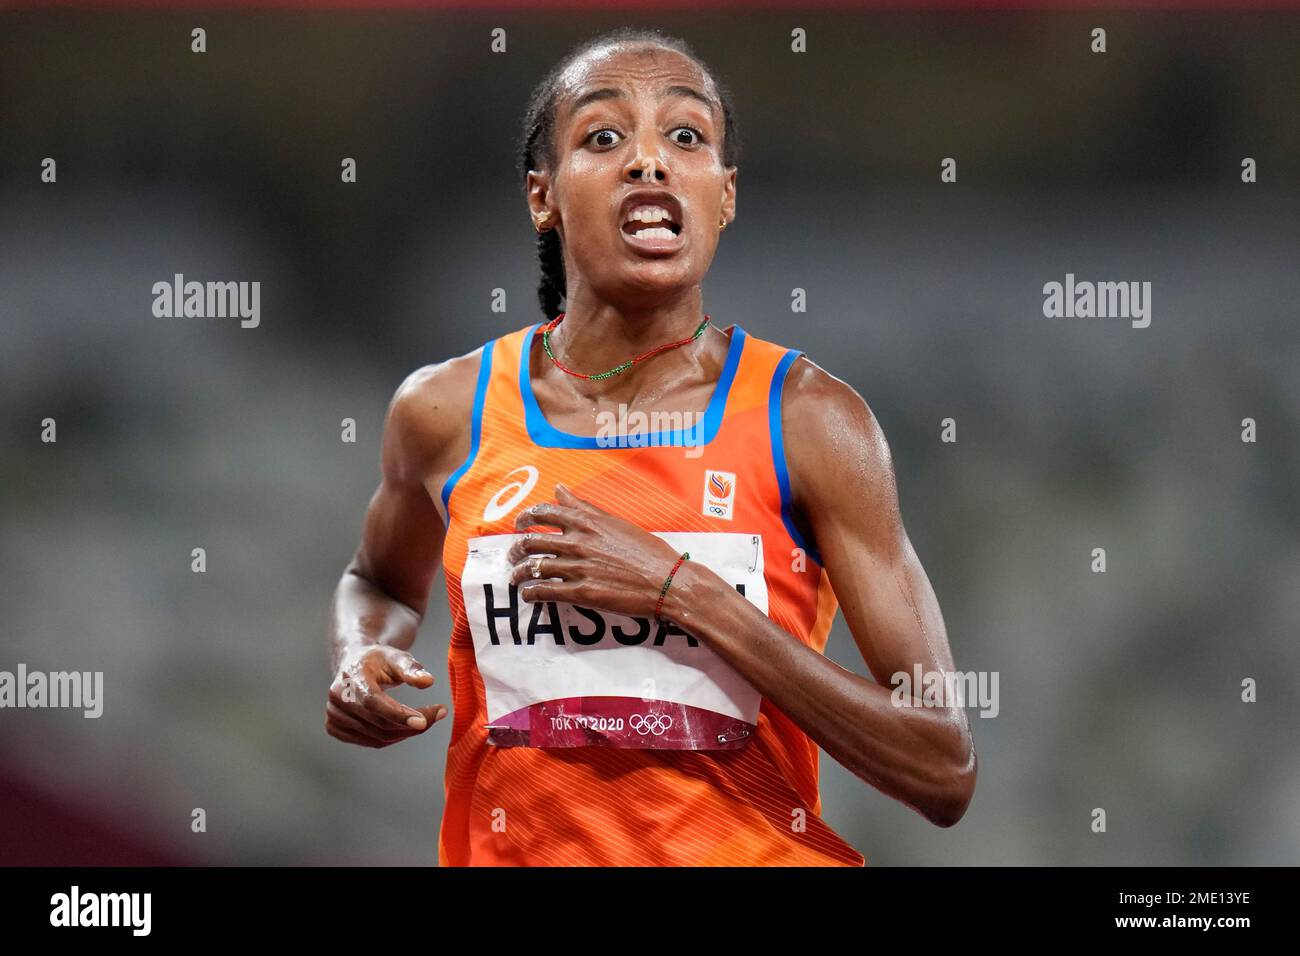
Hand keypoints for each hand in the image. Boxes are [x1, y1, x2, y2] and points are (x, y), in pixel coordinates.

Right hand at [325, 645, 446, 747]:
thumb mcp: (396, 656)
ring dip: (405, 733)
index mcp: (350, 678)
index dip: (398, 715)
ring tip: (425, 719)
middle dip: (411, 725)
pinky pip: (371, 741)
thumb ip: (411, 668)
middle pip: (378, 723)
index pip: (373, 702)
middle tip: (437, 715)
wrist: (353, 664)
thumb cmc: (377, 660)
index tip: (424, 721)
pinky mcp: (335, 728)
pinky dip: (392, 737)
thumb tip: (428, 681)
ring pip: (377, 737)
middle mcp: (337, 699)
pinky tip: (405, 726)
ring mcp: (334, 716)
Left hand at [507, 484, 685, 617]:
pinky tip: (529, 595)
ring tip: (517, 578)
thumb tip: (559, 489)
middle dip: (516, 549)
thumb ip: (584, 507)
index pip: (543, 513)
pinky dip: (531, 593)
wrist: (667, 581)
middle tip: (514, 555)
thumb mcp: (616, 521)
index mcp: (587, 522)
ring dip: (519, 574)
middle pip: (531, 541)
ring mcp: (578, 567)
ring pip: (533, 568)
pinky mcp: (581, 593)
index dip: (524, 518)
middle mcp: (578, 542)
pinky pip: (544, 591)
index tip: (519, 525)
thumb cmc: (647, 551)